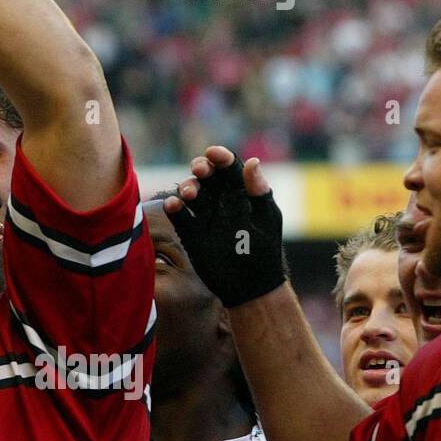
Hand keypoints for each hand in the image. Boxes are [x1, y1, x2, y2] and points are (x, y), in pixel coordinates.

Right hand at [163, 145, 287, 306]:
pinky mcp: (190, 232)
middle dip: (200, 168)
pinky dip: (174, 207)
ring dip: (187, 187)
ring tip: (189, 194)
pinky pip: (178, 215)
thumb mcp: (266, 218)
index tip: (213, 153)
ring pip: (190, 193)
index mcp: (241, 194)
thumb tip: (251, 161)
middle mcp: (221, 201)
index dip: (220, 157)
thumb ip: (258, 191)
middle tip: (199, 171)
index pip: (229, 168)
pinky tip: (174, 205)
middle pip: (206, 176)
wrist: (250, 287)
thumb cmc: (265, 251)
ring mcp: (204, 216)